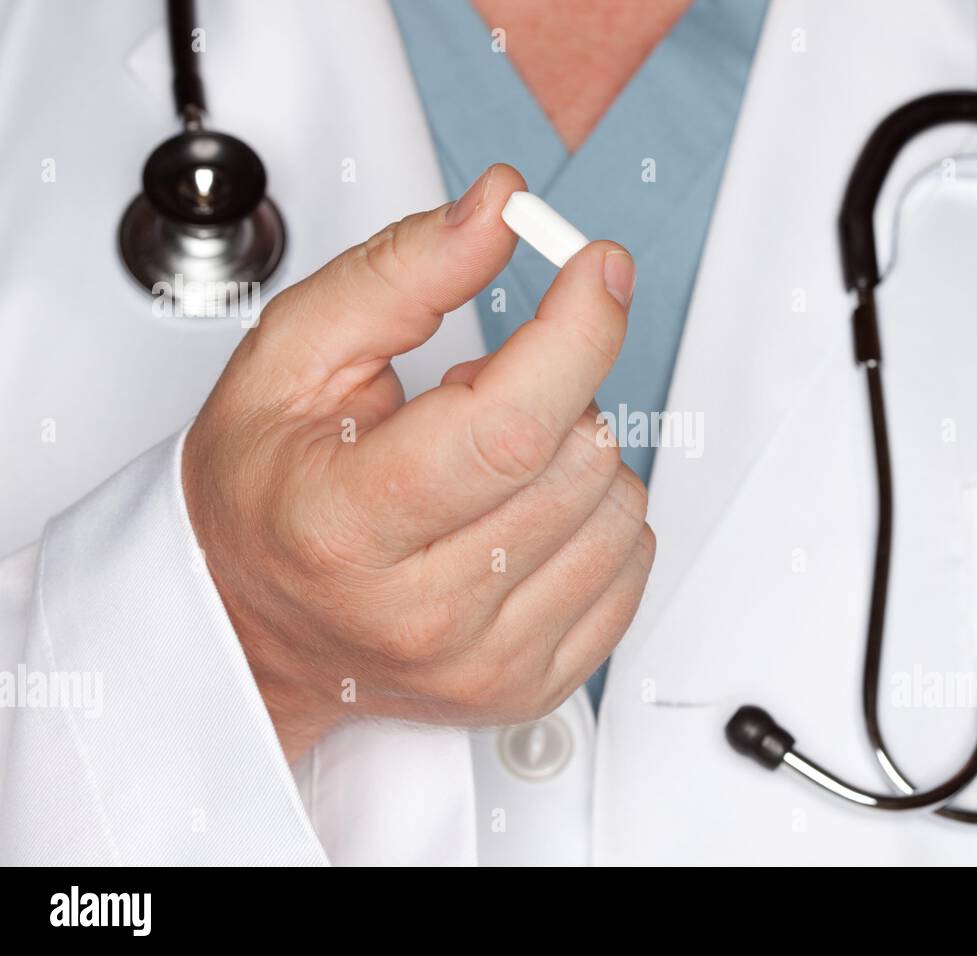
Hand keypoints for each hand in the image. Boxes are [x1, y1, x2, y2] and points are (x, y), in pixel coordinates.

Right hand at [183, 165, 652, 761]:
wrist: (249, 626)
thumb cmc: (263, 495)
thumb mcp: (293, 356)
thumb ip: (401, 273)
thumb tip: (499, 211)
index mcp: (348, 526)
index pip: (508, 426)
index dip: (576, 331)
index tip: (598, 270)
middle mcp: (422, 612)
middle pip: (578, 460)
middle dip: (556, 391)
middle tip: (476, 400)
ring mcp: (483, 662)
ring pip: (621, 509)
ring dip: (576, 454)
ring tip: (490, 466)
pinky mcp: (530, 684)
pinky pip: (633, 565)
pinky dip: (597, 516)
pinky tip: (526, 512)